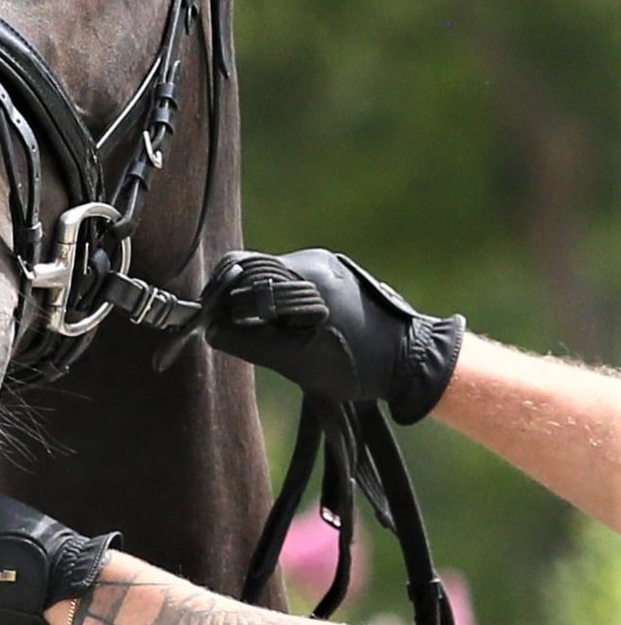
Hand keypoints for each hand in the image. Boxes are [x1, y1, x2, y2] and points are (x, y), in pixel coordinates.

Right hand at [199, 249, 464, 423]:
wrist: (412, 361)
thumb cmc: (358, 365)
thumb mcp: (297, 361)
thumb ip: (250, 343)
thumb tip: (212, 330)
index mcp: (307, 273)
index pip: (243, 269)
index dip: (221, 296)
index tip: (211, 322)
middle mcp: (316, 259)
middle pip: (255, 270)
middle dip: (238, 299)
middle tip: (231, 329)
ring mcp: (327, 264)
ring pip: (272, 278)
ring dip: (261, 304)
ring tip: (266, 335)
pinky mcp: (334, 275)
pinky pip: (291, 283)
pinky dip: (280, 305)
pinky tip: (289, 330)